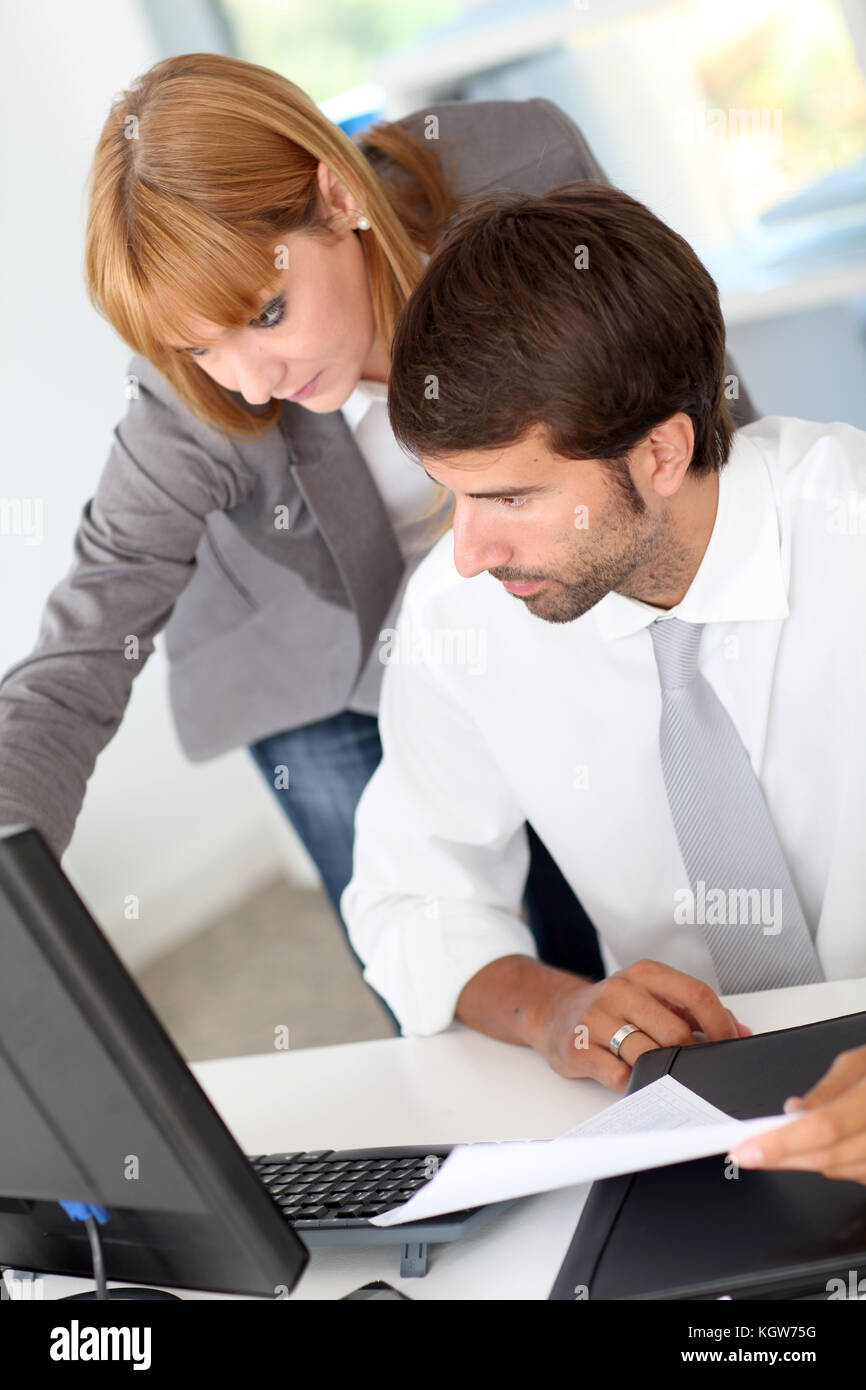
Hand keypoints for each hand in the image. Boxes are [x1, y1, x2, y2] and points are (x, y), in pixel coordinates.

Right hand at [528, 956, 750, 1089]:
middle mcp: (620, 990)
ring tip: (662, 1072)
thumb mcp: (650, 996)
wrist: (554, 1012)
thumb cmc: (612, 1008)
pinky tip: (633, 1076)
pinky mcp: (578, 1047)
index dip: (720, 1024)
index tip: (730, 1043)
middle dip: (691, 1055)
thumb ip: (694, 1011)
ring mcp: (596, 1018)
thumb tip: (741, 1031)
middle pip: (675, 1031)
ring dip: (662, 1071)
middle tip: (695, 1066)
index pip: (695, 994)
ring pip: (648, 1055)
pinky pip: (620, 1075)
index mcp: (644, 974)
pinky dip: (634, 1082)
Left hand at [729, 1043, 865, 1184]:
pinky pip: (859, 1175)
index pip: (825, 1128)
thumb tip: (792, 1114)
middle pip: (831, 1158)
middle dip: (784, 1156)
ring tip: (789, 1140)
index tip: (747, 1151)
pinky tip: (825, 1147)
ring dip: (809, 1160)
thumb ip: (826, 1091)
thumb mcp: (860, 1063)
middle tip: (750, 1152)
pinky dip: (836, 1163)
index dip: (783, 1143)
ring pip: (843, 1172)